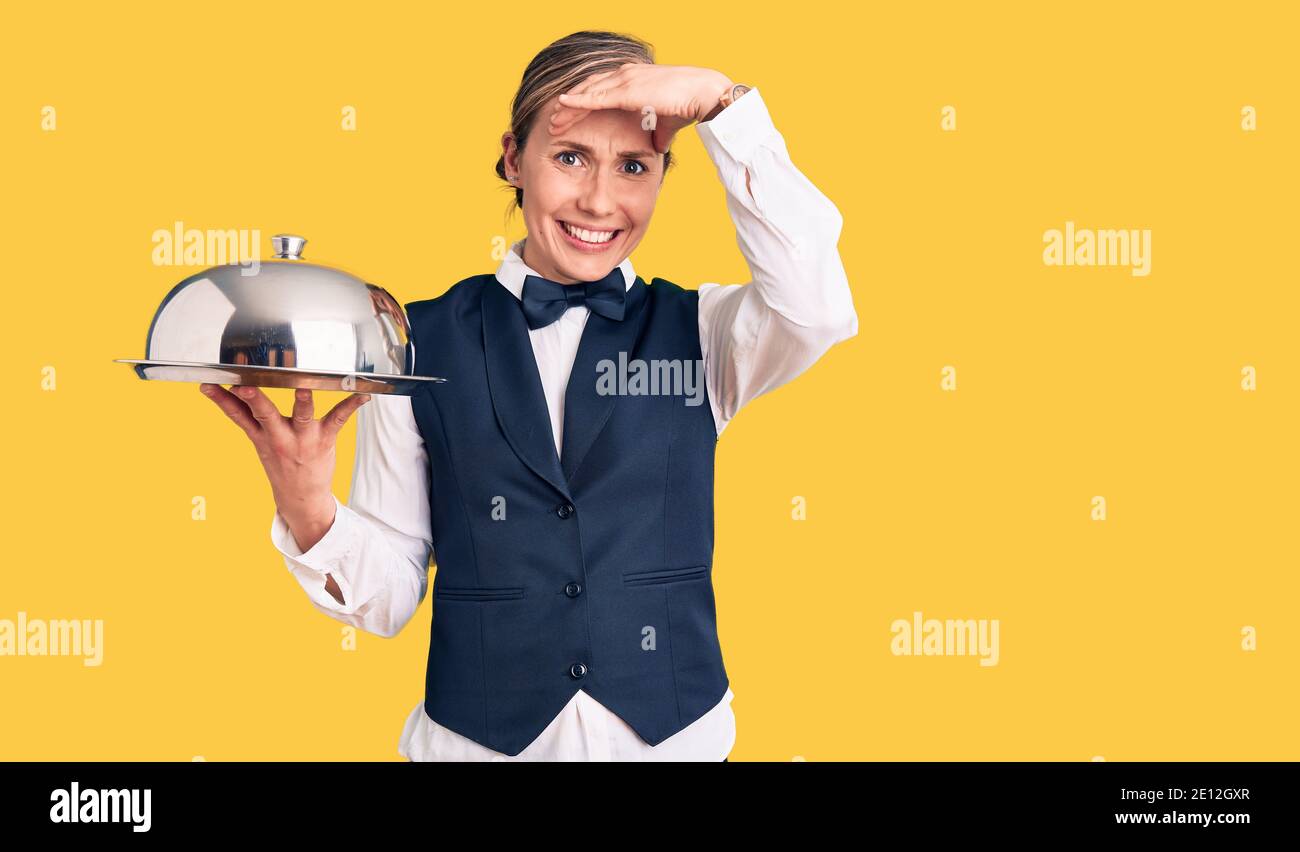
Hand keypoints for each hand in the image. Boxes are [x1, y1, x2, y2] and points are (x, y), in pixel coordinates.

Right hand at [198, 383, 370, 534]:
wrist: (302, 497)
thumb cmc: (280, 462)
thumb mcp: (257, 441)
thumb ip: (243, 415)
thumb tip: (221, 391)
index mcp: (261, 436)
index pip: (237, 416)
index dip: (222, 401)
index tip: (210, 386)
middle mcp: (280, 437)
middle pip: (264, 415)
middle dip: (255, 401)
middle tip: (246, 387)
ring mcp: (303, 438)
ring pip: (302, 416)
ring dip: (303, 402)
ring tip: (303, 389)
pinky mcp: (325, 439)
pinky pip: (339, 418)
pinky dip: (351, 406)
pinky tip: (362, 395)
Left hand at [549, 63, 732, 153]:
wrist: (701, 94)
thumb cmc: (688, 105)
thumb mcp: (667, 122)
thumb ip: (658, 133)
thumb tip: (657, 148)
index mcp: (632, 80)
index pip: (600, 89)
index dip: (583, 103)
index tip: (569, 118)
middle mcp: (624, 75)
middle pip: (588, 89)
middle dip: (570, 106)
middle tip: (553, 120)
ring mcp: (624, 79)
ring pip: (587, 92)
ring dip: (568, 107)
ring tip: (552, 120)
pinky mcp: (626, 89)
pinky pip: (594, 96)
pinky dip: (576, 102)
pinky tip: (562, 106)